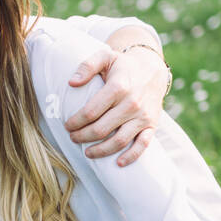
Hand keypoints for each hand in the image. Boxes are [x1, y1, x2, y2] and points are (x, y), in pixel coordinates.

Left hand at [64, 45, 167, 164]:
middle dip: (82, 137)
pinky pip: (143, 144)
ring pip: (119, 140)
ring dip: (100, 150)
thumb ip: (86, 66)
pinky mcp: (152, 125)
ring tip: (87, 152)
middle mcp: (132, 103)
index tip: (67, 125)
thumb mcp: (105, 57)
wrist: (152, 70)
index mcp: (118, 86)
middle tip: (73, 138)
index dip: (75, 122)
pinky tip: (118, 163)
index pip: (91, 111)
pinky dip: (131, 156)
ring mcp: (143, 116)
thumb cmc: (123, 66)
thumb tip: (71, 82)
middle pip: (101, 129)